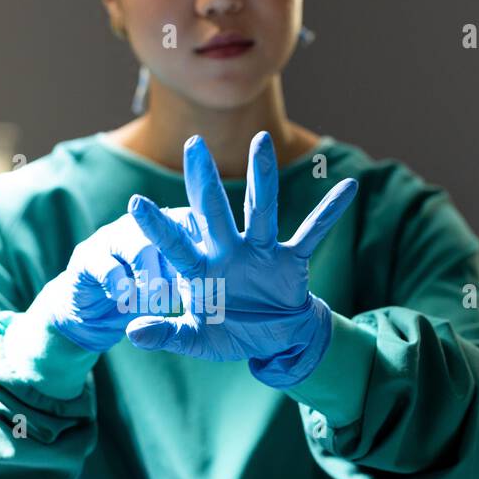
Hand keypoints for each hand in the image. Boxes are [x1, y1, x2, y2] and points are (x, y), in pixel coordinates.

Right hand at [26, 207, 200, 351]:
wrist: (91, 319)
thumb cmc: (139, 299)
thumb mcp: (171, 289)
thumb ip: (189, 279)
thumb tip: (215, 282)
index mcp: (162, 229)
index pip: (188, 219)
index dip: (201, 234)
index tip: (214, 257)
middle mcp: (137, 225)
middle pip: (164, 224)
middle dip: (177, 245)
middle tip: (187, 281)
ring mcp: (110, 238)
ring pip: (140, 245)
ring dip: (151, 278)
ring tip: (152, 300)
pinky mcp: (86, 258)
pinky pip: (108, 267)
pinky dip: (121, 287)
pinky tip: (123, 299)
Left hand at [124, 131, 357, 387]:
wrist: (273, 339)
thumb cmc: (230, 332)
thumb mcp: (197, 339)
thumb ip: (167, 334)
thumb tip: (132, 334)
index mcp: (201, 270)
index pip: (175, 244)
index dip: (158, 225)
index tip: (135, 202)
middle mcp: (228, 251)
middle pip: (213, 210)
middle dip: (203, 179)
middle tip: (194, 144)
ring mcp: (260, 252)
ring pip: (260, 209)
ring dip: (262, 177)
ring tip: (262, 139)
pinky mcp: (290, 260)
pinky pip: (311, 233)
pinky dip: (329, 213)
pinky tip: (346, 187)